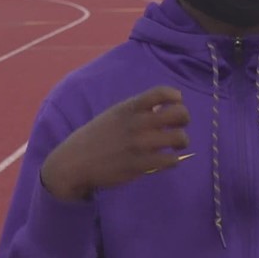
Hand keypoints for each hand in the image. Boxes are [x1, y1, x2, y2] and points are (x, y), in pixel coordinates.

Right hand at [40, 86, 190, 200]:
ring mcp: (140, 144)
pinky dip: (175, 159)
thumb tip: (160, 108)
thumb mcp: (114, 115)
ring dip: (182, 141)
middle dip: (184, 119)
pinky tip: (169, 159)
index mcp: (129, 108)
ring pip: (180, 137)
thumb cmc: (96, 137)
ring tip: (176, 145)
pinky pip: (171, 160)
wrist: (74, 162)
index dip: (175, 96)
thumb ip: (135, 110)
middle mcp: (137, 123)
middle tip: (179, 126)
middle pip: (178, 114)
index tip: (176, 102)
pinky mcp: (141, 165)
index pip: (161, 93)